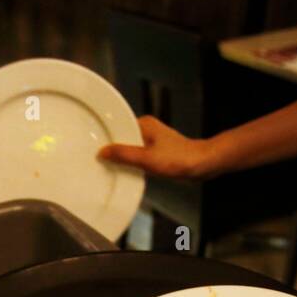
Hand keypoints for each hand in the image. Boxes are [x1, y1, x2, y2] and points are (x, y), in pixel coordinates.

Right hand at [97, 116, 211, 178]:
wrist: (202, 165)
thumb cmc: (179, 159)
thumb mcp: (147, 159)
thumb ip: (124, 155)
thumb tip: (103, 152)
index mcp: (144, 124)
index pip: (117, 127)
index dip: (105, 137)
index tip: (93, 146)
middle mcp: (147, 129)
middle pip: (122, 138)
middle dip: (113, 150)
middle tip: (99, 160)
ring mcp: (152, 141)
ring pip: (130, 148)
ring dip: (123, 158)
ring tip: (110, 167)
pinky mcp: (157, 152)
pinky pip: (138, 156)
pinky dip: (132, 163)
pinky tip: (127, 171)